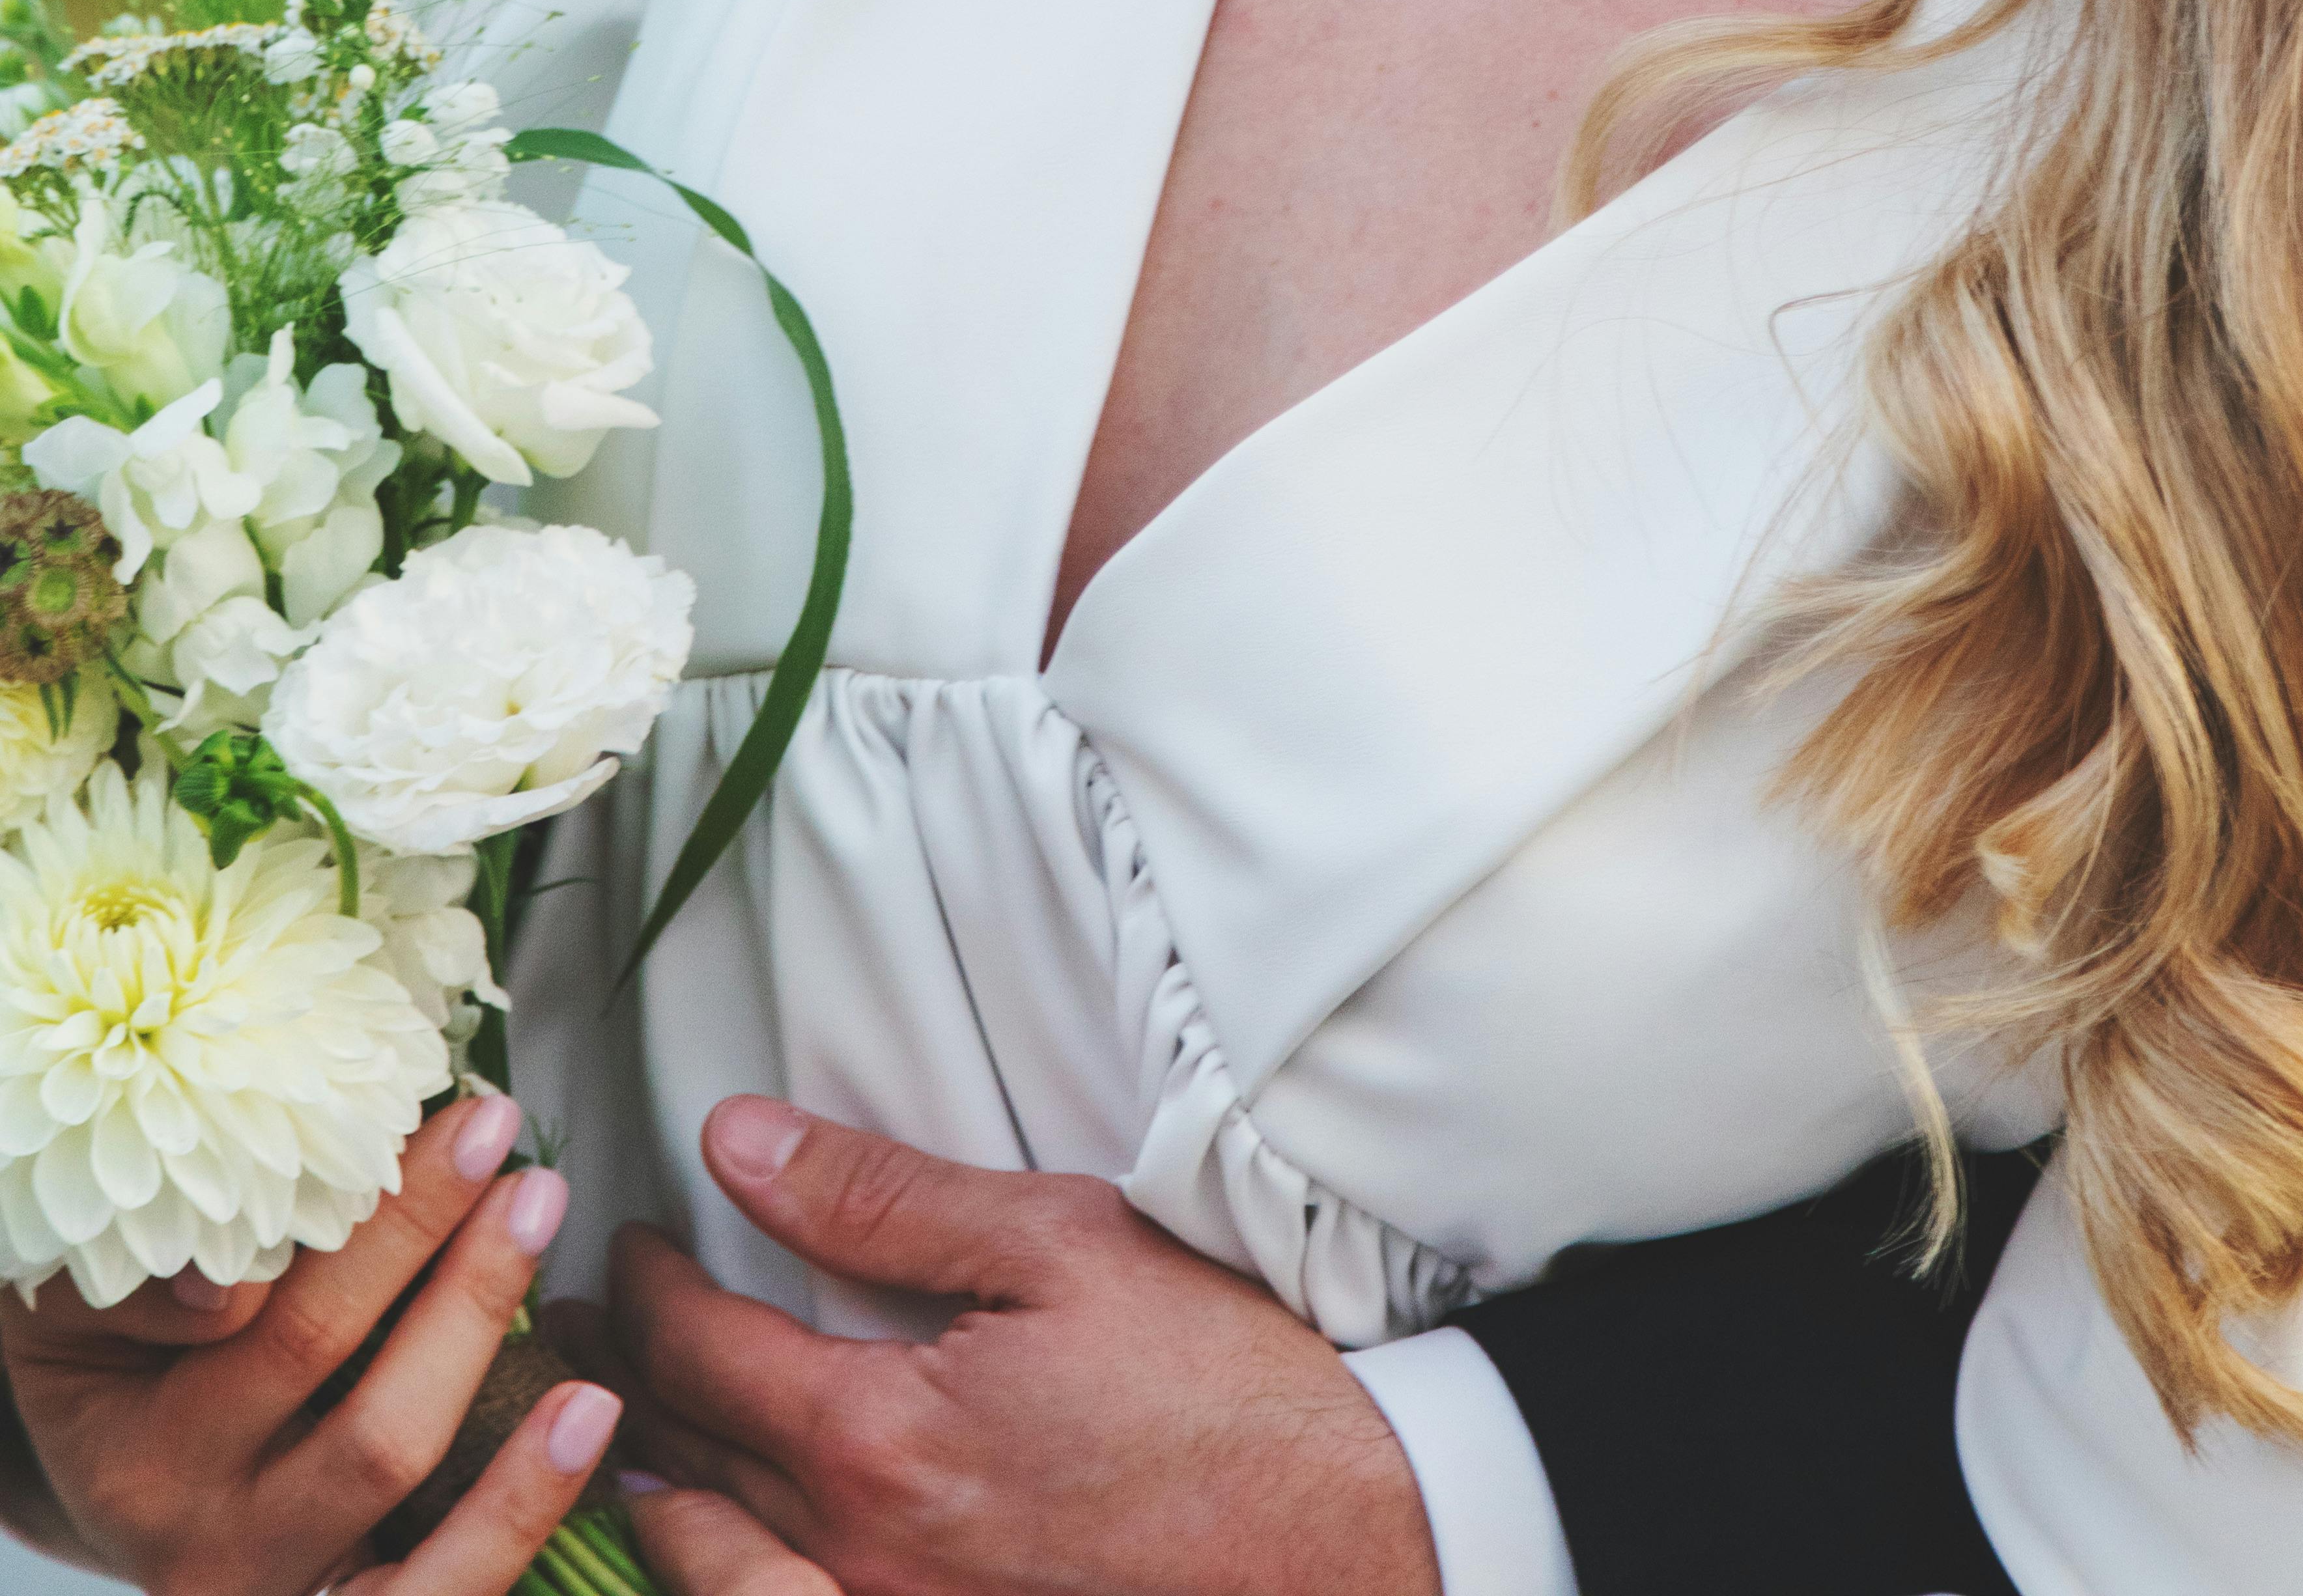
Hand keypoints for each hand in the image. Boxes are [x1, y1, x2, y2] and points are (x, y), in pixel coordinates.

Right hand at [2, 1088, 623, 1595]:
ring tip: (542, 1215)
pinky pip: (442, 1587)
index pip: (222, 1310)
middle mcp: (196, 1527)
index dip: (317, 1219)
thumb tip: (226, 1282)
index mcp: (129, 1440)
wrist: (124, 1501)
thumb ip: (135, 1287)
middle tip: (493, 1128)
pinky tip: (588, 1412)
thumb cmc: (112, 1378)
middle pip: (315, 1354)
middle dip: (414, 1225)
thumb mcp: (77, 1323)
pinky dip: (521, 1504)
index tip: (403, 1118)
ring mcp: (281, 1586)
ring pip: (388, 1460)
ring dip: (476, 1324)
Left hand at [593, 1100, 1438, 1595]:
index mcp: (879, 1438)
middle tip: (571, 1326)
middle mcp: (860, 1553)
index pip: (701, 1352)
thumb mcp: (1058, 1243)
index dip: (643, 1287)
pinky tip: (722, 1541)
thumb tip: (737, 1145)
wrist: (1336, 1534)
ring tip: (617, 1435)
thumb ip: (885, 1198)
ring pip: (715, 1568)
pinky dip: (725, 1573)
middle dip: (615, 1386)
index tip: (625, 1237)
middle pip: (682, 1467)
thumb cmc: (1211, 1377)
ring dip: (651, 1493)